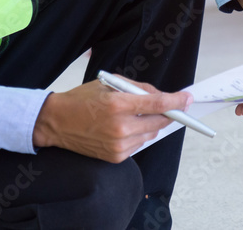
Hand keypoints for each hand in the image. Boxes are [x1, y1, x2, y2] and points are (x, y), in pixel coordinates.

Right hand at [32, 76, 191, 162]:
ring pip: (151, 134)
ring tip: (133, 116)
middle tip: (168, 106)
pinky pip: (139, 144)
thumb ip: (139, 89)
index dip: (176, 101)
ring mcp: (118, 144)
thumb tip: (163, 95)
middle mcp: (120, 127)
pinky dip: (138, 135)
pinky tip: (123, 128)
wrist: (55, 122)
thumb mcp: (110, 84)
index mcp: (118, 104)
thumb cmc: (82, 100)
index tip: (187, 99)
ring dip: (150, 124)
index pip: (157, 103)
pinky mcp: (115, 157)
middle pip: (159, 121)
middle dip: (167, 113)